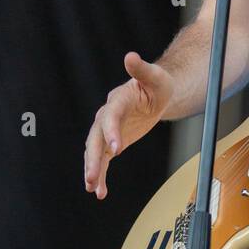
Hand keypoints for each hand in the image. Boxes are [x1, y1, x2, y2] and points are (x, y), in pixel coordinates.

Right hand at [83, 52, 174, 199]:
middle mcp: (107, 115)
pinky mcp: (111, 142)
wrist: (154, 94)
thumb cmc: (157, 84)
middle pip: (95, 138)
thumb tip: (130, 56)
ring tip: (93, 188)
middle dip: (93, 158)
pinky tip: (100, 192)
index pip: (111, 116)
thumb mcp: (156, 77)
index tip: (116, 148)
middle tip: (91, 177)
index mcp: (118, 100)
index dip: (111, 131)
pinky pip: (103, 161)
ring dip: (93, 170)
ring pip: (95, 152)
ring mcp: (107, 130)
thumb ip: (142, 69)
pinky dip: (101, 176)